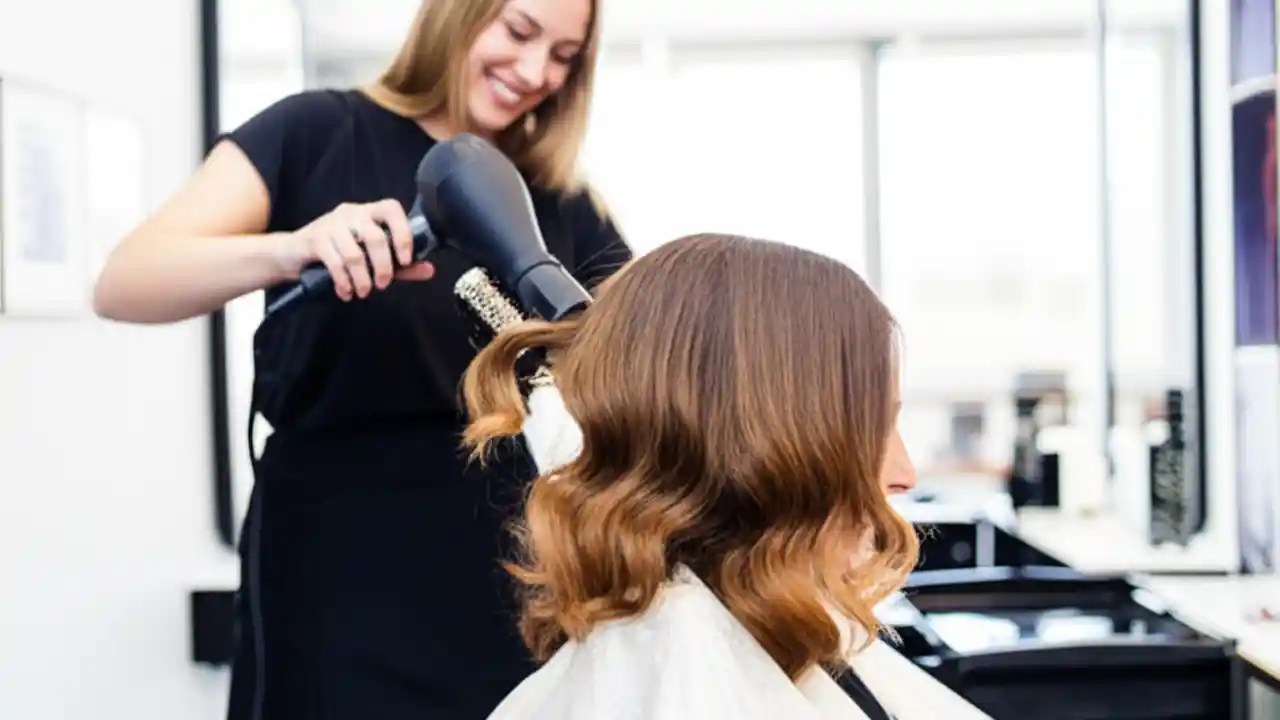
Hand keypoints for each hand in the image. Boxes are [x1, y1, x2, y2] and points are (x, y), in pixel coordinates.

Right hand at [280, 199, 434, 300]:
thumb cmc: (336, 254)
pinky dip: (343, 281)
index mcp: (368, 212)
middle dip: (383, 266)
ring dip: (362, 278)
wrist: (291, 254)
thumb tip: (429, 270)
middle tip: (383, 285)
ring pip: (355, 253)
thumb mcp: (371, 258)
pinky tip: (346, 292)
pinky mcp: (314, 239)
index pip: (392, 209)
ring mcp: (331, 224)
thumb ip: (401, 265)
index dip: (403, 233)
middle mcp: (351, 213)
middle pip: (376, 237)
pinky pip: (335, 262)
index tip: (406, 260)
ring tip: (363, 292)